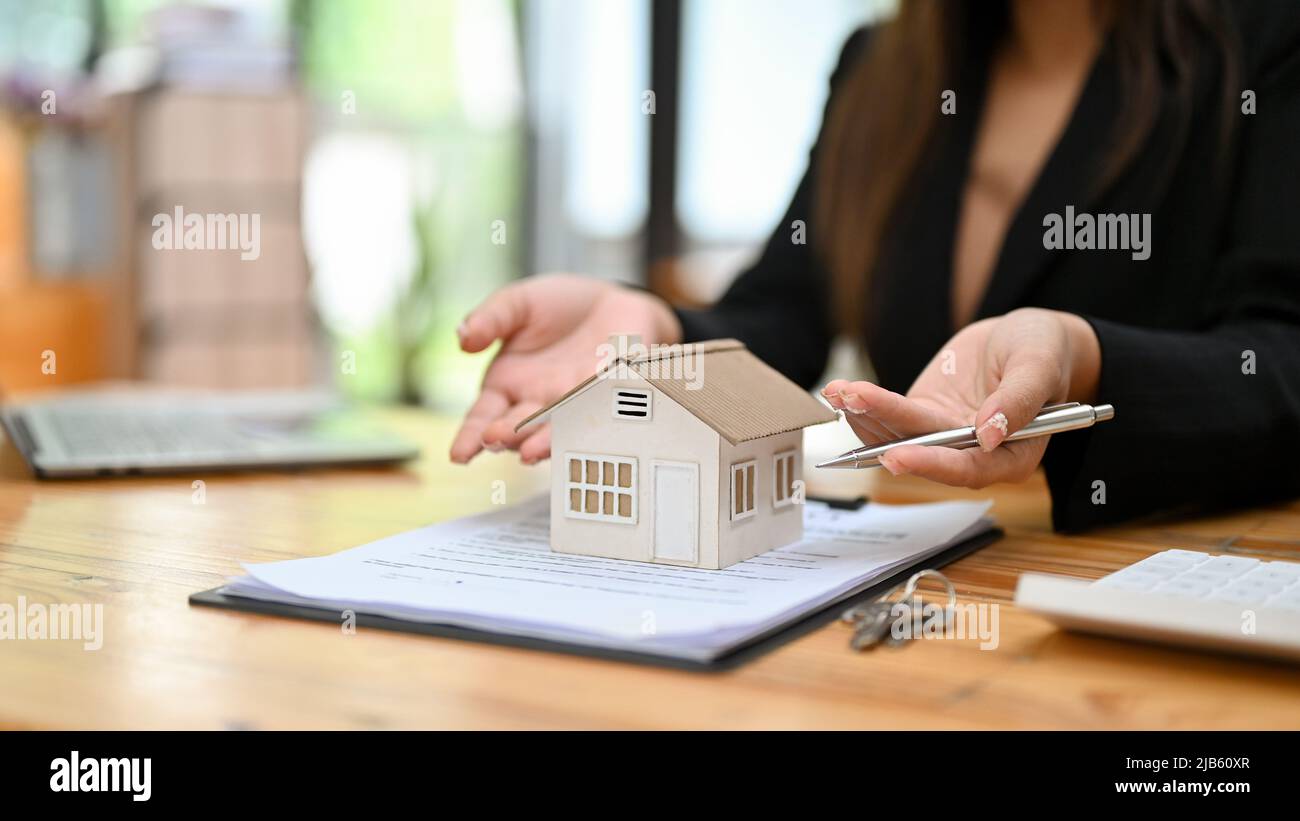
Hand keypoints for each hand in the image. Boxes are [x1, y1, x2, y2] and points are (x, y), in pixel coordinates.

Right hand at [450, 274, 681, 464]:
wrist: (609, 298)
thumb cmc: (558, 305)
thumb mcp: (518, 303)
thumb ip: (491, 318)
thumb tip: (463, 338)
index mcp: (507, 385)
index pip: (483, 418)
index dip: (469, 437)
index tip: (458, 455)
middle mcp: (537, 403)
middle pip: (517, 427)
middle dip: (506, 435)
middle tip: (494, 438)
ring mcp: (572, 404)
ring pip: (555, 430)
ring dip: (542, 442)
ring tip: (529, 451)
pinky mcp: (606, 397)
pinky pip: (596, 413)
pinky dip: (587, 425)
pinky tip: (577, 432)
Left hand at [822, 308, 1099, 487]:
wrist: (1024, 337)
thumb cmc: (1044, 351)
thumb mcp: (1039, 365)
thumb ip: (1019, 400)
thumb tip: (988, 434)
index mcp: (1012, 455)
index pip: (969, 468)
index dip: (933, 464)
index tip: (897, 456)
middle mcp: (973, 454)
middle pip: (924, 451)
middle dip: (884, 431)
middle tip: (853, 406)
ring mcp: (944, 436)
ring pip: (899, 436)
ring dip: (866, 416)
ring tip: (839, 391)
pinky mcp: (923, 417)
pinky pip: (889, 420)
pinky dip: (865, 409)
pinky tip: (841, 394)